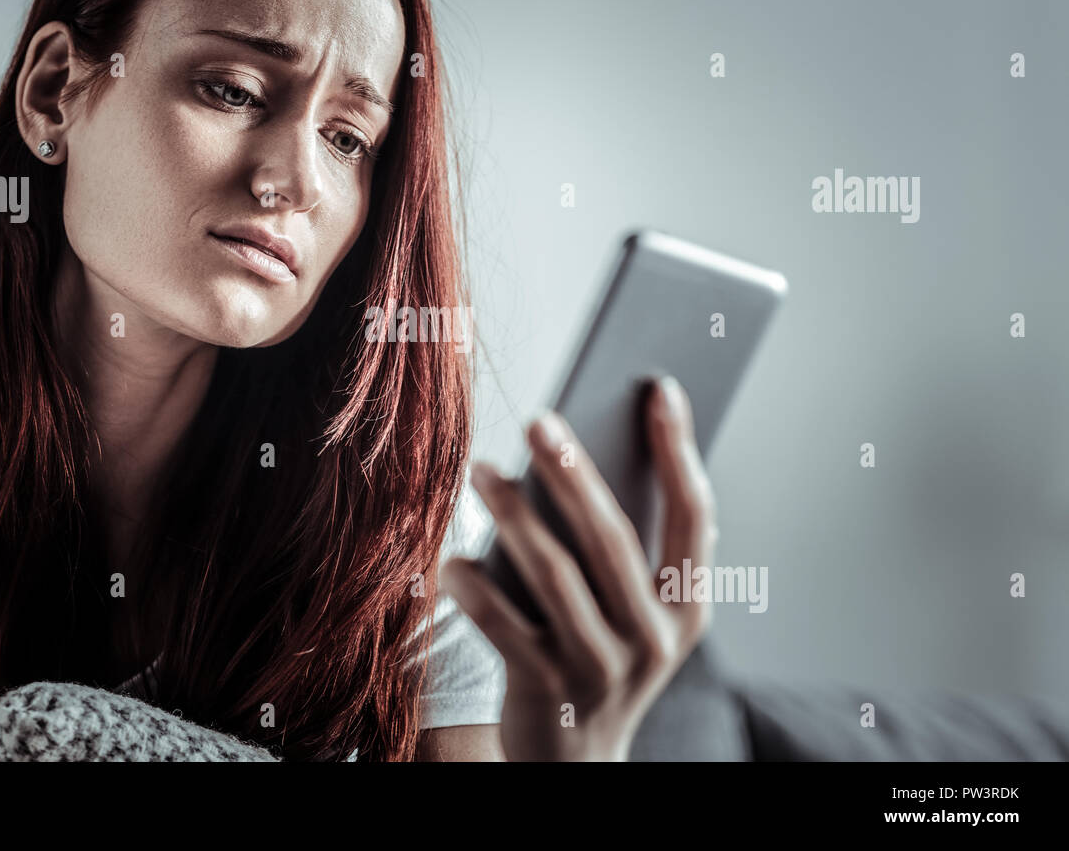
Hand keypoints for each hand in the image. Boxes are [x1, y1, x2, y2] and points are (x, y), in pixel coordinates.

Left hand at [441, 376, 718, 760]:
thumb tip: (572, 451)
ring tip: (481, 472)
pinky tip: (451, 559)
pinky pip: (504, 627)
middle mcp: (653, 638)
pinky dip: (475, 589)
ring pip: (555, 577)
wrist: (575, 758)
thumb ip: (615, 547)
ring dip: (514, 517)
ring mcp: (602, 668)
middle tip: (539, 420)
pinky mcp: (548, 691)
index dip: (678, 451)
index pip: (694, 518)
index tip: (660, 389)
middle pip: (613, 540)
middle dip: (574, 474)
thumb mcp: (628, 610)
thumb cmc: (597, 653)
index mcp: (686, 607)